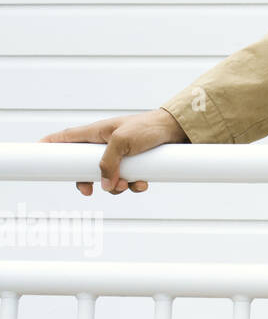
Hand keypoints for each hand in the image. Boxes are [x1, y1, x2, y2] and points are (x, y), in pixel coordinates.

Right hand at [39, 108, 189, 195]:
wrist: (179, 129)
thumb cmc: (149, 127)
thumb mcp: (123, 142)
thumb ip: (107, 164)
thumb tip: (102, 185)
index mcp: (96, 133)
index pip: (65, 138)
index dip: (49, 147)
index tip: (36, 154)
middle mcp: (105, 144)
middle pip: (83, 167)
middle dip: (87, 182)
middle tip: (89, 191)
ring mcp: (121, 154)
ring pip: (107, 178)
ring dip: (115, 187)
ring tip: (126, 185)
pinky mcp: (136, 162)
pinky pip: (128, 180)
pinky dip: (133, 185)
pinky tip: (142, 184)